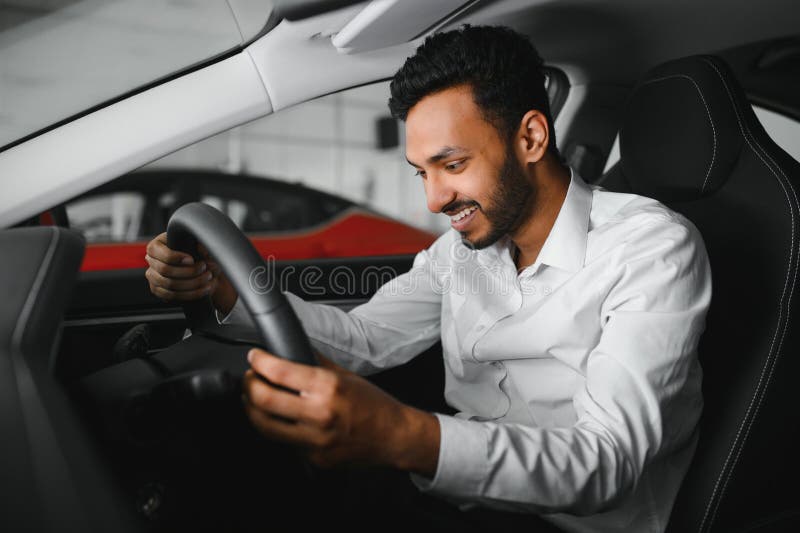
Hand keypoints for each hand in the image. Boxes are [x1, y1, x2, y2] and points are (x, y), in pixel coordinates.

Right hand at [145, 232, 236, 312]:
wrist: (201, 269)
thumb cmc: (198, 253)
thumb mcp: (201, 246)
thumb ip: (202, 246)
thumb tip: (202, 250)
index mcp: (157, 245)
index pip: (157, 251)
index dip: (175, 257)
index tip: (192, 260)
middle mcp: (151, 261)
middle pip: (164, 270)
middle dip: (188, 271)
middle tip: (204, 268)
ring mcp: (153, 277)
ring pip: (169, 284)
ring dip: (192, 283)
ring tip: (207, 278)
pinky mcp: (158, 290)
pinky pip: (171, 296)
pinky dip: (189, 294)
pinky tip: (203, 290)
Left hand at [243, 349, 439, 475]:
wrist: (394, 437)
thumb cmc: (374, 405)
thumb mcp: (346, 375)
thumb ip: (316, 363)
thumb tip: (292, 350)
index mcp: (328, 388)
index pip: (280, 372)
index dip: (260, 362)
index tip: (255, 357)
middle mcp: (319, 414)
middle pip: (264, 400)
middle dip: (249, 384)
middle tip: (250, 377)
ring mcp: (315, 440)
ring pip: (265, 426)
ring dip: (252, 409)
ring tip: (253, 398)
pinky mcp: (313, 458)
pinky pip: (284, 442)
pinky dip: (276, 428)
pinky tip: (278, 419)